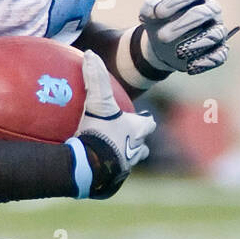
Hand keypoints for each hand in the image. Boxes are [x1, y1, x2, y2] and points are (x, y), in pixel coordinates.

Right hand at [73, 50, 155, 198]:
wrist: (90, 167)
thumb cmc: (99, 132)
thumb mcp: (98, 102)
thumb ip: (95, 78)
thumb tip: (91, 54)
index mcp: (136, 133)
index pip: (149, 125)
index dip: (144, 121)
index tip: (139, 119)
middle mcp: (135, 153)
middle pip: (141, 148)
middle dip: (135, 143)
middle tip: (121, 139)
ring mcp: (124, 171)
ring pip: (128, 164)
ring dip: (121, 160)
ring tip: (106, 156)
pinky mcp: (110, 184)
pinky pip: (110, 179)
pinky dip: (105, 174)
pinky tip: (92, 170)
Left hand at [137, 0, 233, 75]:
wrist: (163, 41)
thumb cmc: (160, 20)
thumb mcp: (150, 11)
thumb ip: (150, 7)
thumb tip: (153, 13)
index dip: (177, 2)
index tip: (158, 14)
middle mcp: (211, 10)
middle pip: (204, 13)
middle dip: (183, 24)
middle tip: (162, 37)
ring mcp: (217, 30)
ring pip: (215, 35)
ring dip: (197, 44)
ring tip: (178, 52)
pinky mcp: (219, 49)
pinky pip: (220, 55)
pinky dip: (206, 62)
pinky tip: (190, 67)